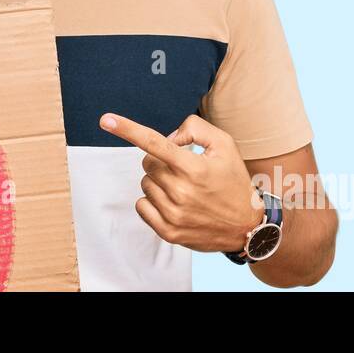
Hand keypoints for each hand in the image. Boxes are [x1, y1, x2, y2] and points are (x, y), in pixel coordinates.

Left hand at [100, 112, 263, 252]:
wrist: (247, 226)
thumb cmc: (234, 181)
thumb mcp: (224, 145)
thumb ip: (195, 129)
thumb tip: (169, 137)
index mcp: (193, 168)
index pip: (154, 143)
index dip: (128, 129)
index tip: (105, 120)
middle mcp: (181, 191)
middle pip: (147, 164)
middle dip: (160, 162)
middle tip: (182, 170)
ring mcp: (174, 214)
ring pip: (145, 184)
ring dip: (158, 182)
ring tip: (184, 189)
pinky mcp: (169, 232)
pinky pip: (141, 206)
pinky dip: (152, 201)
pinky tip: (173, 203)